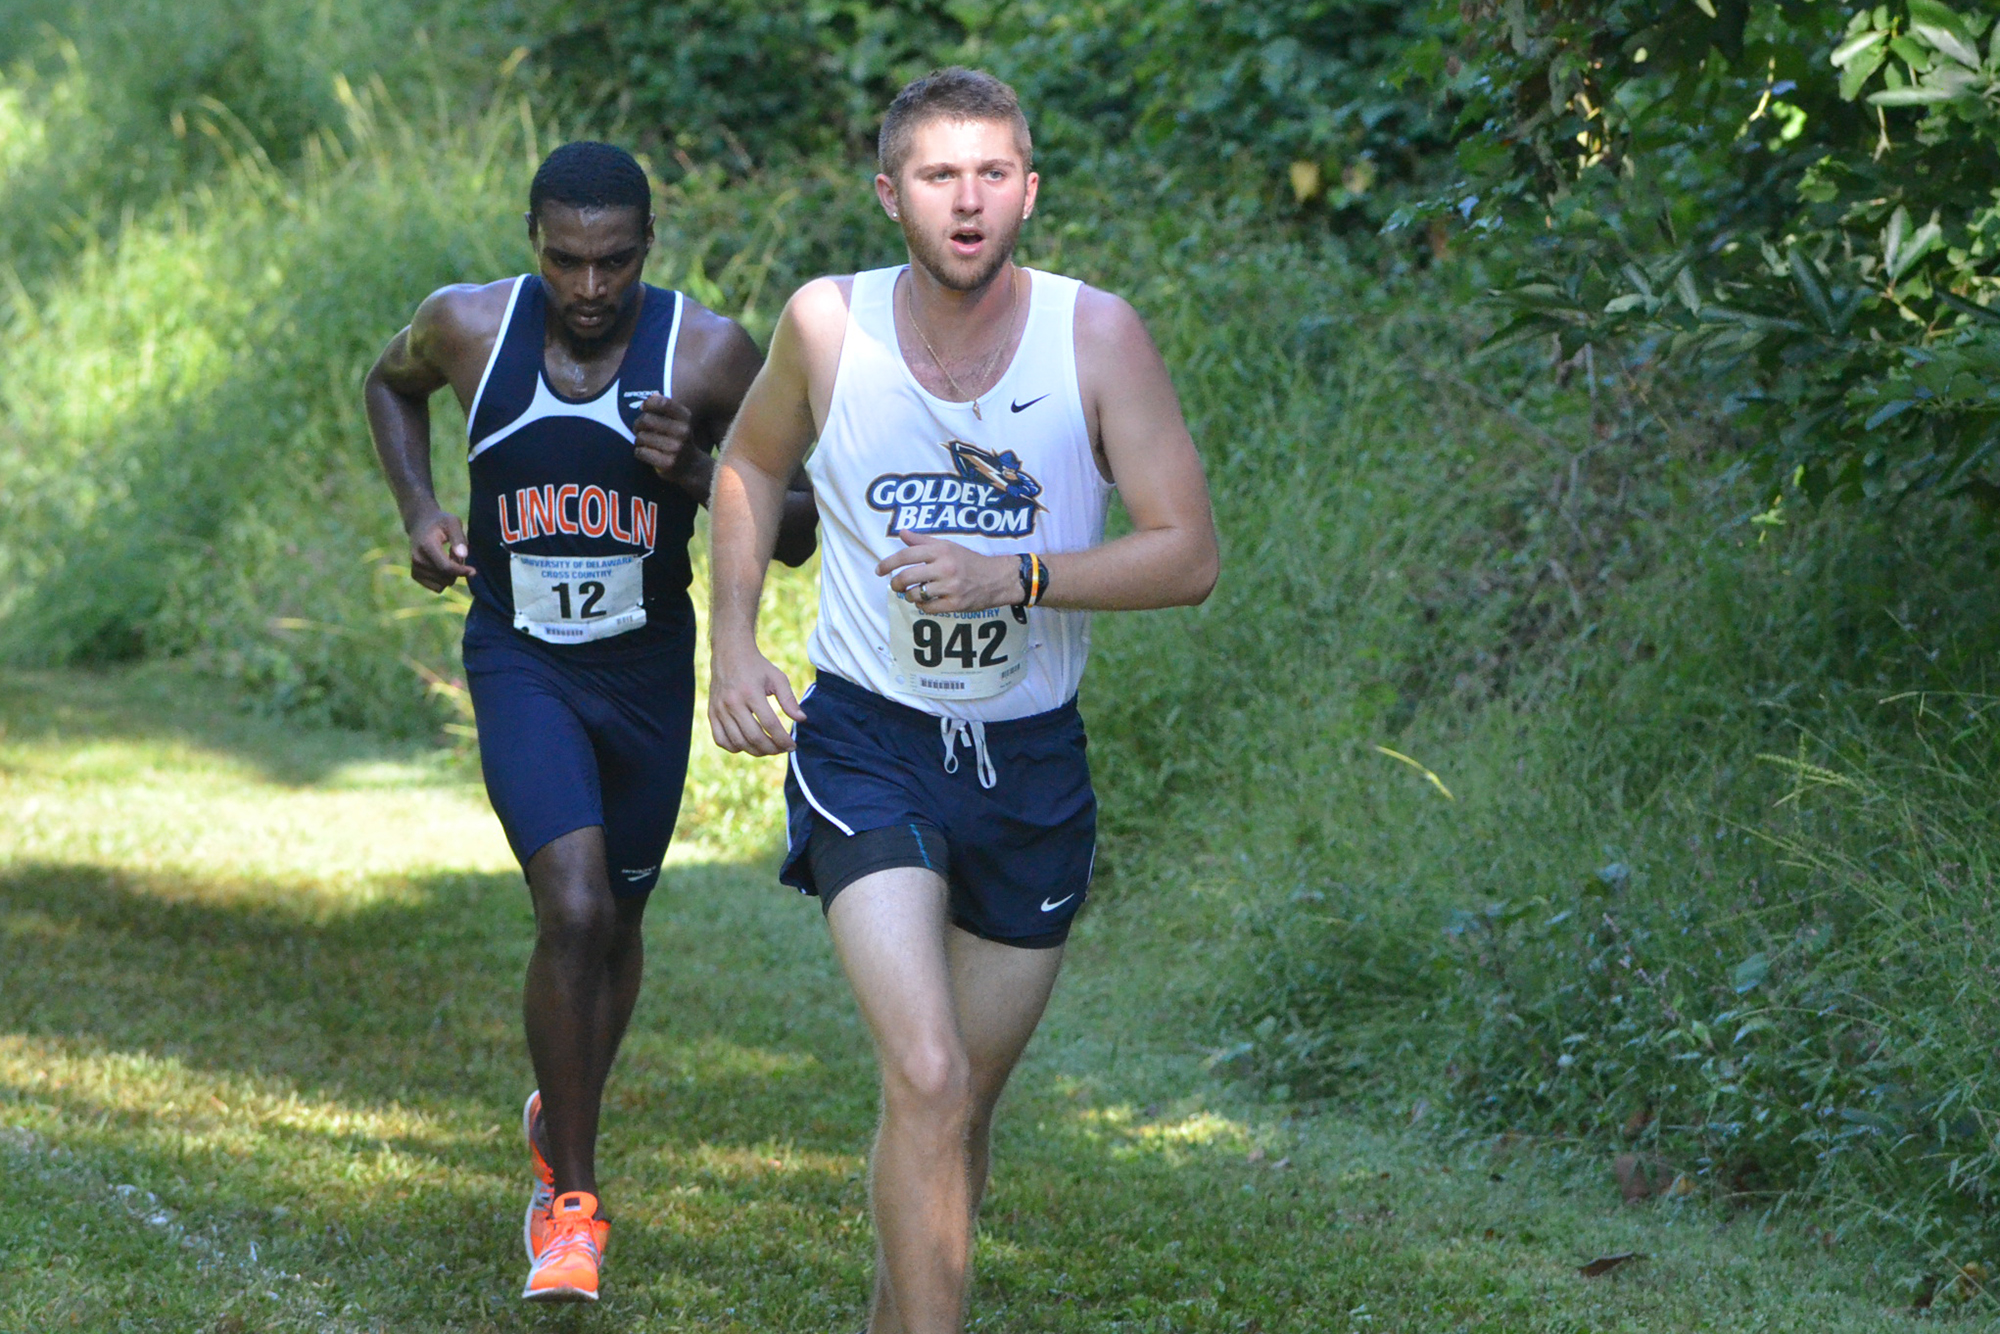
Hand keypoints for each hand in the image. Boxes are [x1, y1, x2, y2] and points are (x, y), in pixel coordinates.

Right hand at [408, 508, 474, 591]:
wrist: (420, 524)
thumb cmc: (440, 523)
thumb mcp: (453, 522)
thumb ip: (458, 538)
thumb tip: (463, 555)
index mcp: (427, 545)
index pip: (446, 567)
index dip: (461, 571)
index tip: (473, 571)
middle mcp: (418, 558)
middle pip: (446, 577)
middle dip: (457, 570)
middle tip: (456, 555)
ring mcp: (415, 568)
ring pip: (442, 584)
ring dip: (451, 576)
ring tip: (448, 559)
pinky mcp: (415, 575)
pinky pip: (436, 588)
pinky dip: (443, 581)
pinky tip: (442, 567)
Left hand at [633, 393, 712, 498]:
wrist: (693, 468)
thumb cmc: (679, 440)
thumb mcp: (678, 421)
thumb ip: (665, 407)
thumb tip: (653, 395)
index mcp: (686, 418)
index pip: (662, 403)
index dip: (647, 404)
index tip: (644, 409)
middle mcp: (683, 432)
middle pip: (646, 420)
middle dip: (638, 425)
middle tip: (639, 429)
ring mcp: (676, 448)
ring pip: (641, 437)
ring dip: (639, 440)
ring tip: (646, 443)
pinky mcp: (668, 463)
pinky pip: (641, 452)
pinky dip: (640, 452)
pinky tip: (647, 453)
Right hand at [708, 644, 806, 755]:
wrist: (729, 654)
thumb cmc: (757, 667)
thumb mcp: (777, 678)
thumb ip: (789, 699)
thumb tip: (802, 719)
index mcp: (751, 692)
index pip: (770, 724)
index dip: (783, 739)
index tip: (792, 745)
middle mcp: (732, 702)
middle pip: (753, 737)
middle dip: (771, 749)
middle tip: (782, 750)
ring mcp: (719, 709)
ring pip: (738, 742)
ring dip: (756, 751)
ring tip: (768, 749)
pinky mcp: (711, 713)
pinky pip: (720, 739)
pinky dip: (734, 748)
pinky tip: (747, 745)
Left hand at [876, 532, 1018, 612]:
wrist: (996, 578)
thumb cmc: (969, 561)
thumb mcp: (948, 545)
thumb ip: (923, 541)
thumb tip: (902, 533)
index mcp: (941, 550)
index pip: (907, 555)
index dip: (888, 563)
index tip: (879, 570)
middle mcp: (945, 567)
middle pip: (907, 577)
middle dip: (896, 583)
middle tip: (896, 585)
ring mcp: (950, 587)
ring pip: (915, 594)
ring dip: (910, 595)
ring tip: (914, 592)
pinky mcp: (955, 604)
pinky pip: (927, 608)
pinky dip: (922, 606)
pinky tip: (927, 601)